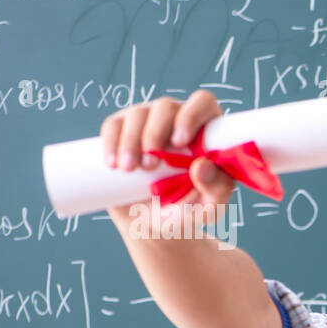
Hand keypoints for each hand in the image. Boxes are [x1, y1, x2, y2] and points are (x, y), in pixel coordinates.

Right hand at [101, 90, 232, 235]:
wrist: (151, 224)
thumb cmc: (187, 211)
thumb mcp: (208, 208)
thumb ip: (216, 191)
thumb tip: (202, 166)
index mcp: (204, 131)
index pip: (202, 103)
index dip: (191, 115)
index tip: (180, 142)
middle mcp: (176, 119)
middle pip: (166, 107)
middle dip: (155, 133)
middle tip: (150, 166)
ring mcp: (147, 122)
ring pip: (138, 113)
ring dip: (131, 140)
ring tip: (129, 169)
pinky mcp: (121, 131)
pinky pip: (113, 125)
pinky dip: (111, 141)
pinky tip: (112, 162)